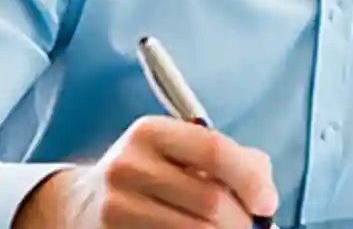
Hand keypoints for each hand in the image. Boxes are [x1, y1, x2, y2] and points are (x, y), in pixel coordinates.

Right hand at [14, 115, 278, 227]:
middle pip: (210, 201)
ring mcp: (117, 206)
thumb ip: (231, 159)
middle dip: (242, 221)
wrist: (84, 202)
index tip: (268, 203)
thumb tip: (265, 193)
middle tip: (252, 227)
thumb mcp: (182, 152)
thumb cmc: (152, 174)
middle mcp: (129, 165)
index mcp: (152, 132)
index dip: (251, 180)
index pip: (215, 150)